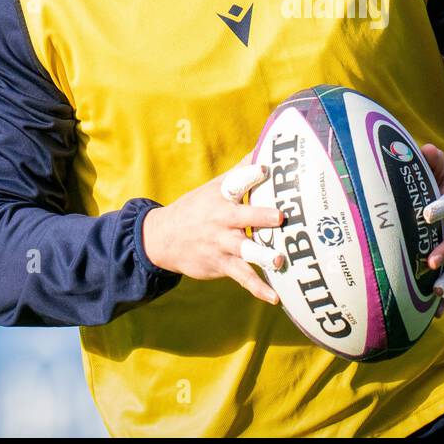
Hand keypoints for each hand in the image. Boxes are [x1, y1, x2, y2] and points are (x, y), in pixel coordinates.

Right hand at [141, 154, 287, 305]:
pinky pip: (242, 276)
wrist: (163, 238)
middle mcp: (222, 219)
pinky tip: (274, 297)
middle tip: (280, 217)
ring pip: (244, 249)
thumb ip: (241, 171)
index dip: (250, 174)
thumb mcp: (215, 187)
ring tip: (279, 261)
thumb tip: (265, 146)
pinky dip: (258, 288)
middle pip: (243, 216)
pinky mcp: (222, 265)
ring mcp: (221, 244)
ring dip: (262, 255)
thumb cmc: (198, 207)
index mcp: (222, 196)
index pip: (236, 182)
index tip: (265, 168)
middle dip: (261, 217)